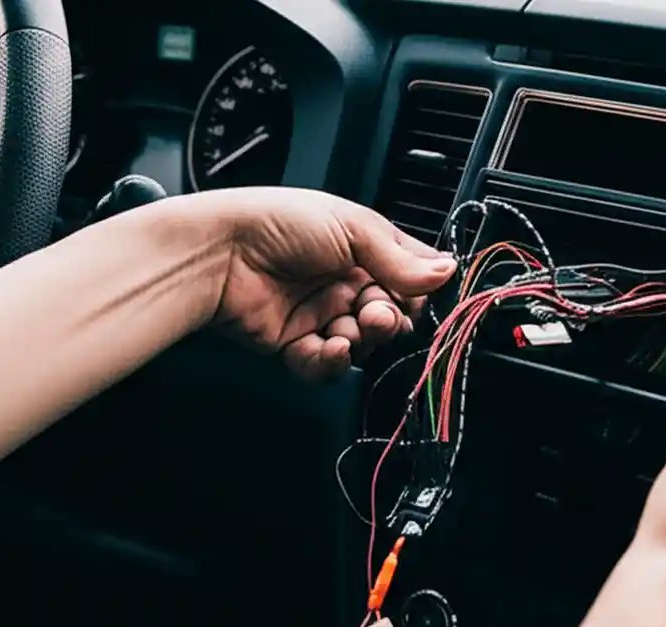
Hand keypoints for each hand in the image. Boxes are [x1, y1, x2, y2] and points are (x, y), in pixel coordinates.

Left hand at [192, 187, 455, 378]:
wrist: (218, 253)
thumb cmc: (277, 223)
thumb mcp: (352, 228)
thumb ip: (401, 259)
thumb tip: (447, 271)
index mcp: (363, 249)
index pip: (408, 277)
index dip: (417, 292)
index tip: (421, 297)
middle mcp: (345, 282)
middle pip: (389, 316)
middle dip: (389, 319)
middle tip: (378, 314)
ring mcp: (321, 314)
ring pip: (362, 344)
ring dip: (362, 339)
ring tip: (349, 326)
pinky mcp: (296, 344)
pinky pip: (327, 365)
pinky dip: (333, 361)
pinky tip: (331, 345)